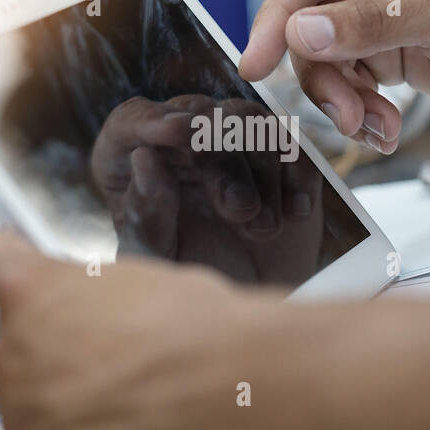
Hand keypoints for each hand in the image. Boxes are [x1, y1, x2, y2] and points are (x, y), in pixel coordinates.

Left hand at [0, 231, 283, 429]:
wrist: (229, 399)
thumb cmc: (200, 332)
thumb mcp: (143, 280)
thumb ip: (92, 293)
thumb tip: (97, 307)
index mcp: (32, 292)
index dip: (9, 273)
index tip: (17, 276)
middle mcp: (12, 356)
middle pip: (12, 352)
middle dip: (50, 358)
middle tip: (108, 365)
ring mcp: (24, 422)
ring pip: (31, 413)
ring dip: (67, 412)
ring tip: (130, 410)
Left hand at [89, 93, 324, 284]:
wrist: (244, 312)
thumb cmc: (185, 289)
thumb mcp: (155, 262)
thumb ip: (146, 215)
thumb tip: (144, 158)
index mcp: (134, 165)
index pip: (131, 122)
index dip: (151, 121)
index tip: (175, 132)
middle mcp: (181, 148)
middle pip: (198, 117)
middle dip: (222, 162)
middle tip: (238, 210)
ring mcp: (234, 150)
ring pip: (250, 124)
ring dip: (262, 170)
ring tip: (263, 228)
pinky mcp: (280, 165)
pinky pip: (294, 149)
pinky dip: (297, 175)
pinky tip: (294, 214)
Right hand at [239, 0, 429, 152]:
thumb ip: (369, 24)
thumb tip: (302, 31)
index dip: (275, 21)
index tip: (255, 64)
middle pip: (304, 26)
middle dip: (322, 77)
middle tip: (346, 113)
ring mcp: (370, 14)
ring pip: (320, 64)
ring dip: (344, 102)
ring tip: (377, 125)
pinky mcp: (380, 51)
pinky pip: (345, 86)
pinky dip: (360, 113)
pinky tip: (387, 127)